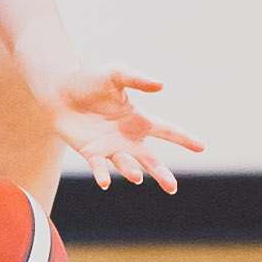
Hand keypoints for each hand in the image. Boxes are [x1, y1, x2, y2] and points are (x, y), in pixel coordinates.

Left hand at [45, 69, 197, 192]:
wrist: (59, 92)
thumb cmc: (90, 81)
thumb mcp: (115, 74)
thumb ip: (137, 80)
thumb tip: (161, 85)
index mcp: (138, 120)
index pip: (166, 131)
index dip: (183, 139)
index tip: (201, 147)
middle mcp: (128, 138)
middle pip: (150, 159)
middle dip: (162, 174)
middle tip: (173, 188)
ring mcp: (110, 148)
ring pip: (126, 165)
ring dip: (131, 171)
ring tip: (137, 177)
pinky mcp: (91, 153)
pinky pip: (99, 167)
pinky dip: (103, 175)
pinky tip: (105, 182)